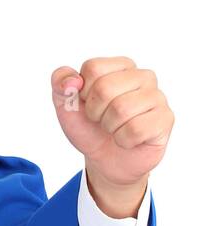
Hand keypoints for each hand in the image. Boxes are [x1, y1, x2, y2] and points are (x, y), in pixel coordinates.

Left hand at [50, 58, 172, 214]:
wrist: (105, 160)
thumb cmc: (90, 128)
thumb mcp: (66, 104)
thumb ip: (60, 82)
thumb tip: (72, 82)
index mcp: (121, 66)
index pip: (93, 68)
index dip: (83, 93)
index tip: (89, 104)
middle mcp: (143, 76)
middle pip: (105, 88)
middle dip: (95, 112)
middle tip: (102, 120)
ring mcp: (157, 97)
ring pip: (121, 109)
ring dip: (110, 127)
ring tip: (115, 129)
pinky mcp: (165, 119)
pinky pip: (135, 129)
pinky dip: (123, 141)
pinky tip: (129, 140)